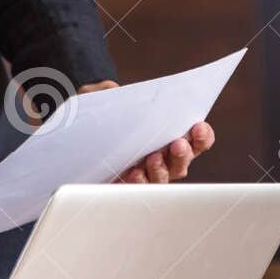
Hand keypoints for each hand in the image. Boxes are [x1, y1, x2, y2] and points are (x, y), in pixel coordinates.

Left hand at [77, 80, 215, 182]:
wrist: (77, 136)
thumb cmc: (100, 115)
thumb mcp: (102, 98)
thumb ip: (108, 91)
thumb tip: (113, 90)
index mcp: (169, 135)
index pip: (196, 140)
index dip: (202, 136)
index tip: (199, 126)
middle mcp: (163, 158)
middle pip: (182, 161)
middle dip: (183, 153)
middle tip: (178, 144)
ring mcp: (146, 173)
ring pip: (163, 177)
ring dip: (161, 169)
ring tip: (153, 158)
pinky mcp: (126, 184)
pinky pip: (137, 188)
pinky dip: (138, 181)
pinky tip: (134, 173)